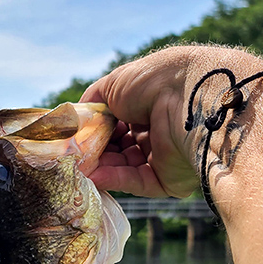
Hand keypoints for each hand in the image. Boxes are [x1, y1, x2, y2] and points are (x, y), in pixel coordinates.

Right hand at [79, 47, 200, 197]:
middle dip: (94, 152)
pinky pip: (136, 182)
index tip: (74, 136)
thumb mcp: (115, 83)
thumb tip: (76, 118)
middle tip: (71, 155)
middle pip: (117, 148)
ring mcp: (163, 158)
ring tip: (76, 168)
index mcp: (149, 107)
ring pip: (123, 168)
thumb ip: (93, 101)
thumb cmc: (156, 81)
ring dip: (99, 167)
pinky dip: (114, 178)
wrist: (191, 99)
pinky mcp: (168, 181)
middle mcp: (157, 132)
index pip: (115, 124)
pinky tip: (93, 176)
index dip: (94, 131)